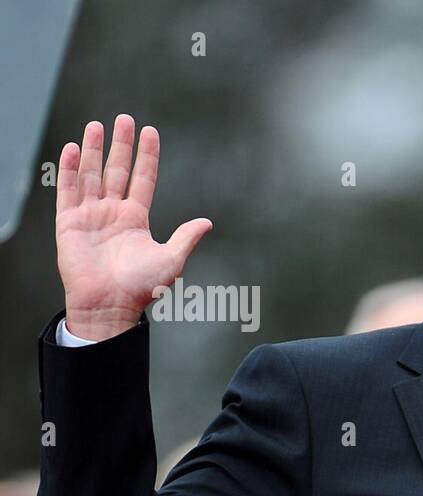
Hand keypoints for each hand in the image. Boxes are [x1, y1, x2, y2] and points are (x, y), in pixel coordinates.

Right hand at [56, 115, 211, 340]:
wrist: (111, 304)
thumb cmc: (141, 287)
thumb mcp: (171, 259)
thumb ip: (186, 238)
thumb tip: (208, 222)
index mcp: (136, 219)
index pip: (143, 179)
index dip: (147, 156)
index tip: (150, 132)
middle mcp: (113, 212)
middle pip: (116, 170)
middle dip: (120, 145)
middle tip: (123, 119)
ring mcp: (90, 215)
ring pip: (91, 174)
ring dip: (92, 150)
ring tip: (96, 126)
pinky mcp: (69, 222)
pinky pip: (68, 190)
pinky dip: (70, 169)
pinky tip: (73, 148)